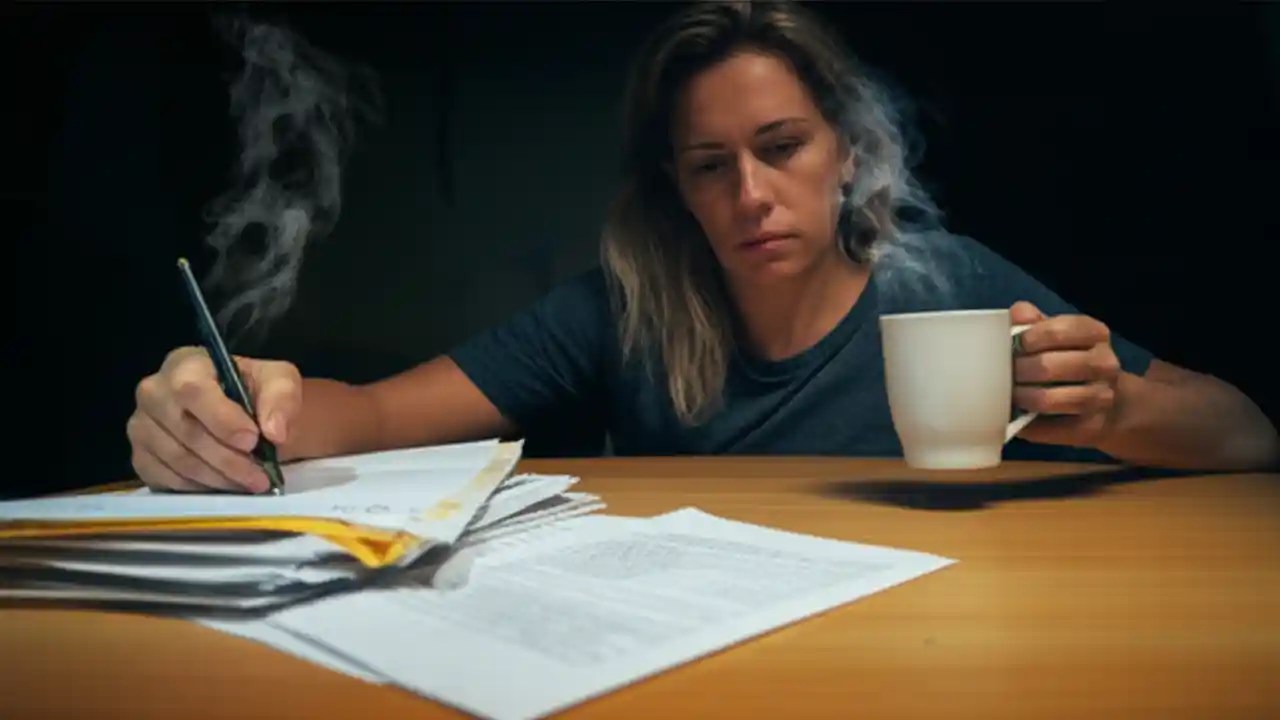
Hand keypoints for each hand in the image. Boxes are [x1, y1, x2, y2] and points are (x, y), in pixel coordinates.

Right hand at [127, 346, 301, 492]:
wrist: (240, 412)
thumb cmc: (254, 390)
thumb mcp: (279, 381)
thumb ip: (282, 398)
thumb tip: (275, 432)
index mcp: (185, 364)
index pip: (193, 391)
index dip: (222, 419)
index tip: (252, 440)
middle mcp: (154, 392)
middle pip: (186, 431)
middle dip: (228, 459)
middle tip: (260, 476)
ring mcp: (141, 427)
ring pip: (178, 460)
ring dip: (219, 478)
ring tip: (251, 484)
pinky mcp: (141, 457)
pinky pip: (166, 479)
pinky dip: (200, 488)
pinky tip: (226, 487)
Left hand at [1010, 301, 1121, 447]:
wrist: (1106, 403)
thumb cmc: (1067, 360)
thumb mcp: (1053, 334)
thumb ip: (1032, 322)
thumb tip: (1017, 314)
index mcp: (1095, 332)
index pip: (1058, 331)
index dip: (1028, 339)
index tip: (1014, 346)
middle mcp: (1105, 363)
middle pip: (1049, 366)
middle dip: (1019, 371)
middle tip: (1006, 375)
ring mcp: (1102, 397)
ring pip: (1050, 399)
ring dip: (1023, 398)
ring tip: (1013, 395)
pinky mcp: (1092, 427)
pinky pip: (1053, 427)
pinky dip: (1031, 424)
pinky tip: (1022, 417)